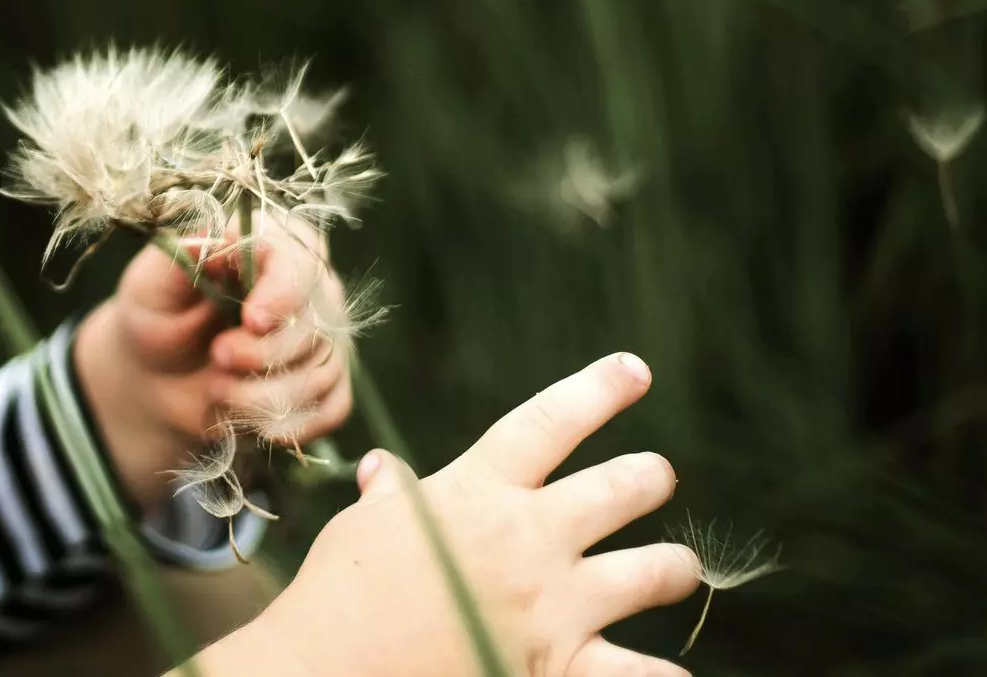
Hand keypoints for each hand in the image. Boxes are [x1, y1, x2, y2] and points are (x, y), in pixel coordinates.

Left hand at [74, 220, 353, 512]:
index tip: (252, 320)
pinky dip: (289, 424)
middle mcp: (310, 288)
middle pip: (319, 322)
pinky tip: (246, 418)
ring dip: (265, 395)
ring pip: (322, 371)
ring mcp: (324, 339)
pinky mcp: (325, 387)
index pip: (302, 261)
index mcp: (271, 245)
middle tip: (218, 357)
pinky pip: (331, 410)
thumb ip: (184, 254)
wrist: (156, 378)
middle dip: (266, 352)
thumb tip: (222, 234)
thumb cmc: (155, 317)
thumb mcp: (152, 282)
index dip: (284, 292)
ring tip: (215, 390)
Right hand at [231, 354, 701, 676]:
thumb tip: (383, 471)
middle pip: (620, 488)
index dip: (597, 391)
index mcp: (477, 492)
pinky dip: (661, 674)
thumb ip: (390, 499)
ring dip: (675, 567)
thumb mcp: (362, 530)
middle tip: (656, 474)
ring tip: (680, 567)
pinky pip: (639, 672)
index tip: (635, 370)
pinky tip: (675, 673)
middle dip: (649, 476)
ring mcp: (554, 605)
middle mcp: (528, 539)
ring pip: (654, 571)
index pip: (548, 423)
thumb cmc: (339, 595)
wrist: (336, 668)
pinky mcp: (562, 667)